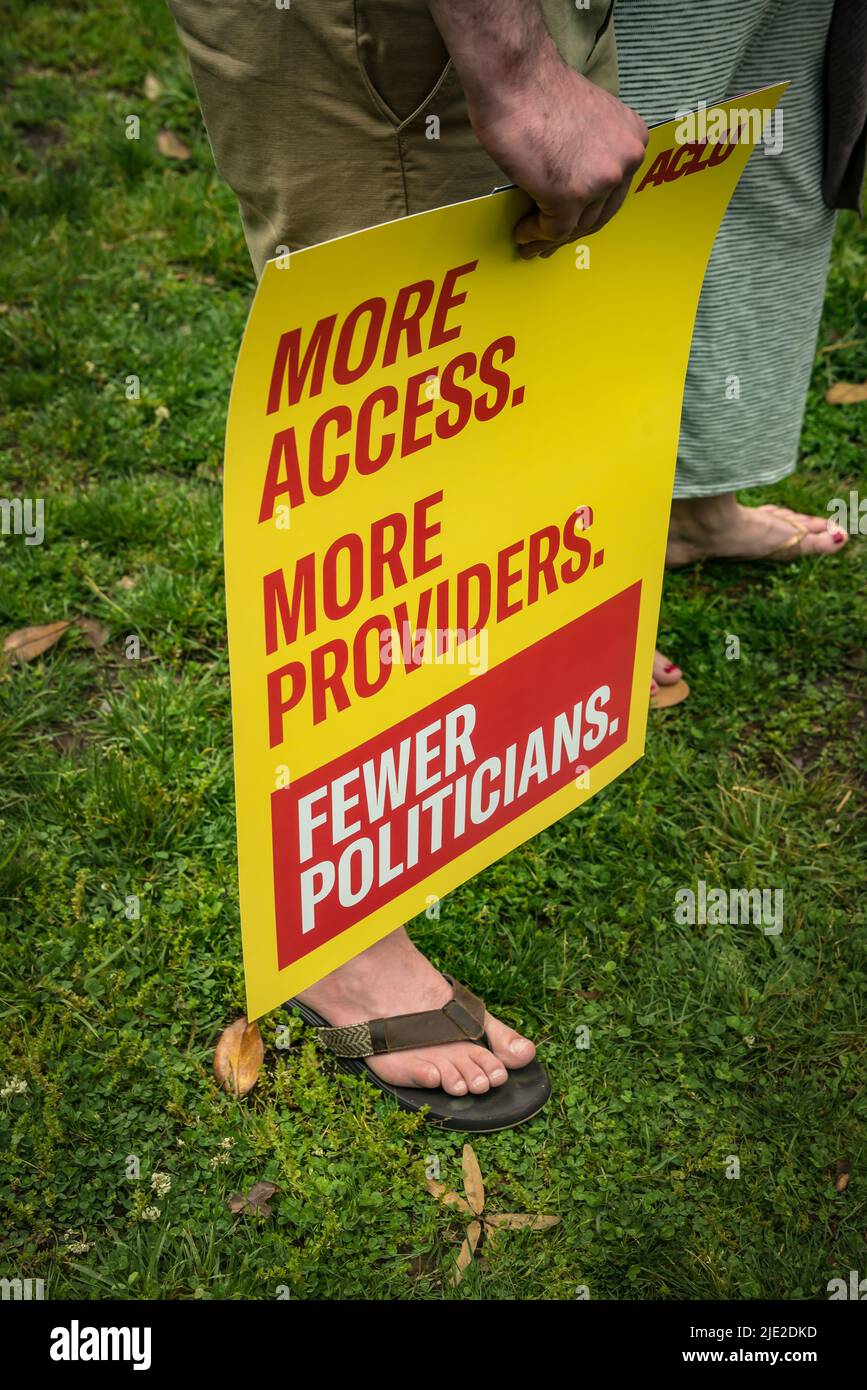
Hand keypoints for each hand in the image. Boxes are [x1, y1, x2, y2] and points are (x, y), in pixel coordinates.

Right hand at [469, 57, 648, 257]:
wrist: (515, 77)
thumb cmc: (538, 91)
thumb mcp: (586, 122)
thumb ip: (591, 151)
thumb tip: (573, 182)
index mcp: (633, 139)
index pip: (615, 190)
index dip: (590, 211)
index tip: (572, 222)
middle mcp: (625, 161)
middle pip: (600, 213)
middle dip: (573, 230)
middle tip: (549, 241)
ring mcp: (600, 180)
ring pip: (578, 225)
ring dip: (550, 238)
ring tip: (530, 240)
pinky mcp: (569, 196)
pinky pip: (554, 230)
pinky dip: (536, 235)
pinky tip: (522, 234)